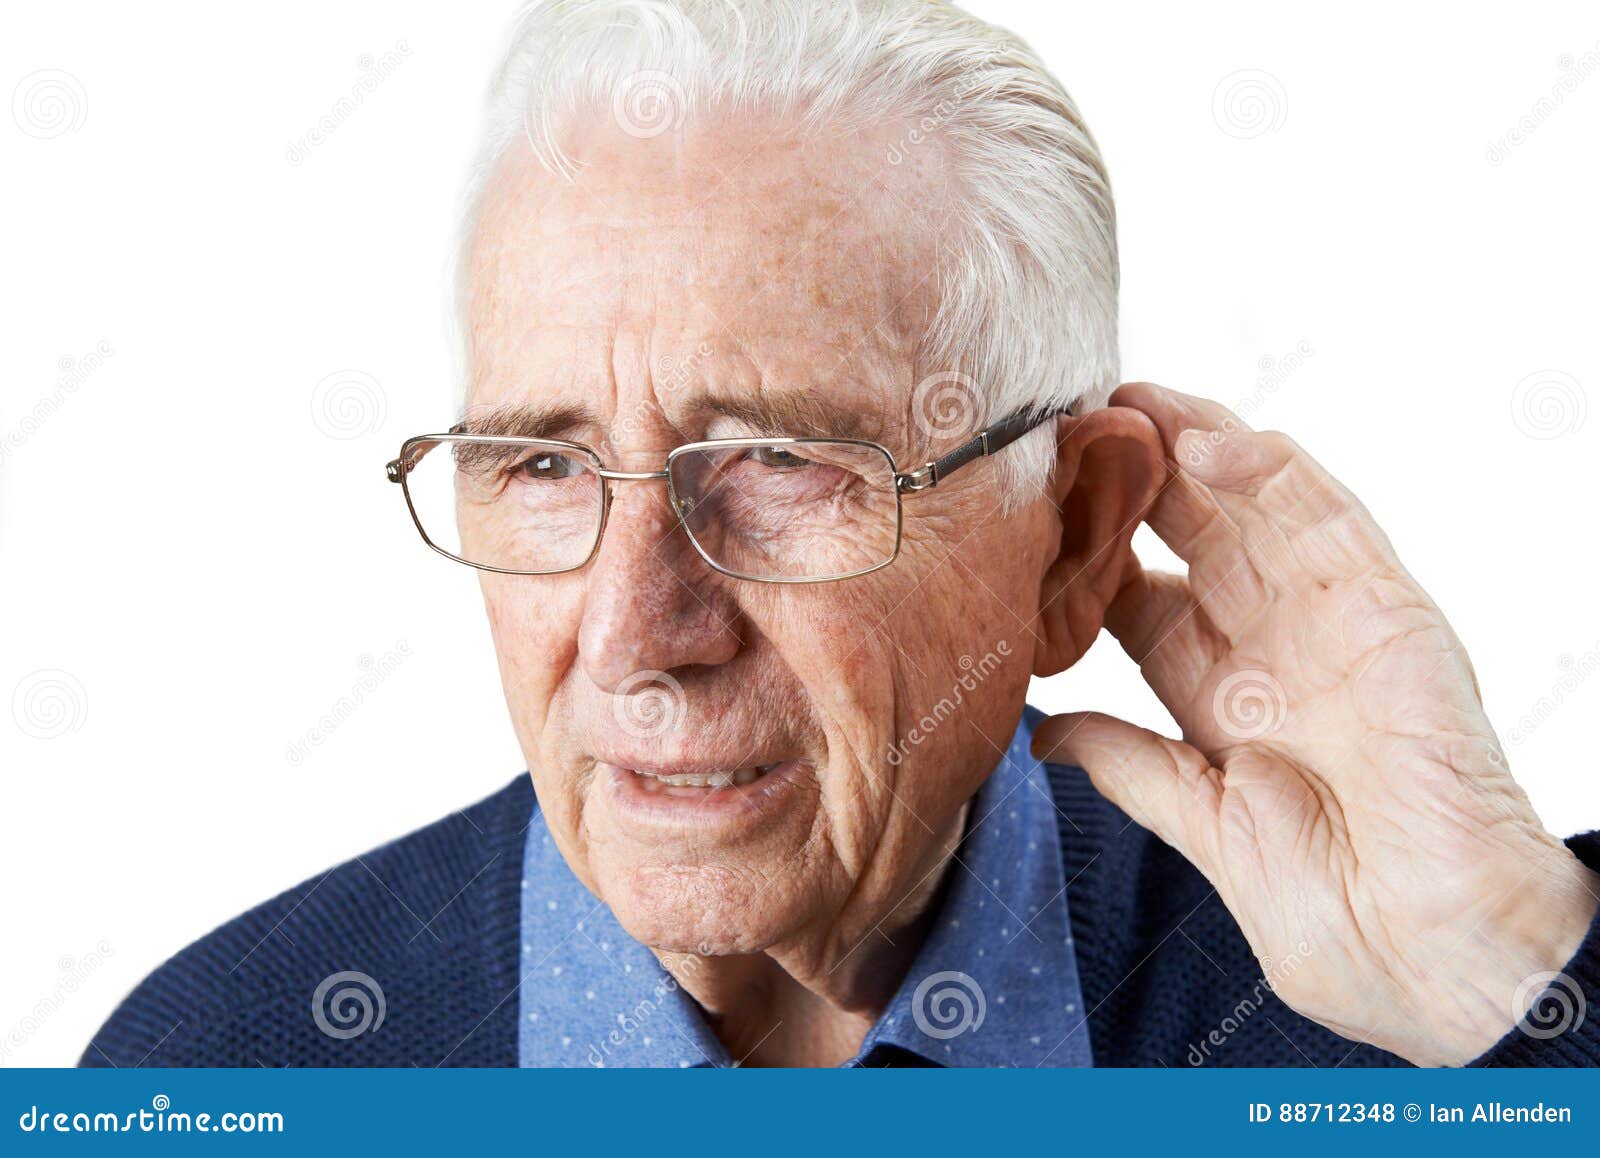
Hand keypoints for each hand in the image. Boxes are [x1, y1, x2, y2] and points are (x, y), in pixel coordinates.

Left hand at [1033, 382, 1599, 1064]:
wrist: (1437, 949)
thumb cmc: (1331, 914)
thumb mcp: (1204, 826)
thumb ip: (1129, 763)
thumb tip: (1043, 735)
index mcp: (1218, 700)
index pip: (1136, 602)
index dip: (1085, 555)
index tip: (1022, 514)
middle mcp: (1269, 647)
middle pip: (1186, 536)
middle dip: (1129, 480)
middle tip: (1066, 426)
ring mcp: (1328, 621)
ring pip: (1251, 506)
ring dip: (1191, 444)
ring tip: (1125, 398)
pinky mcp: (1388, 608)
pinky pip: (1328, 520)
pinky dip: (1272, 472)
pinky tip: (1209, 441)